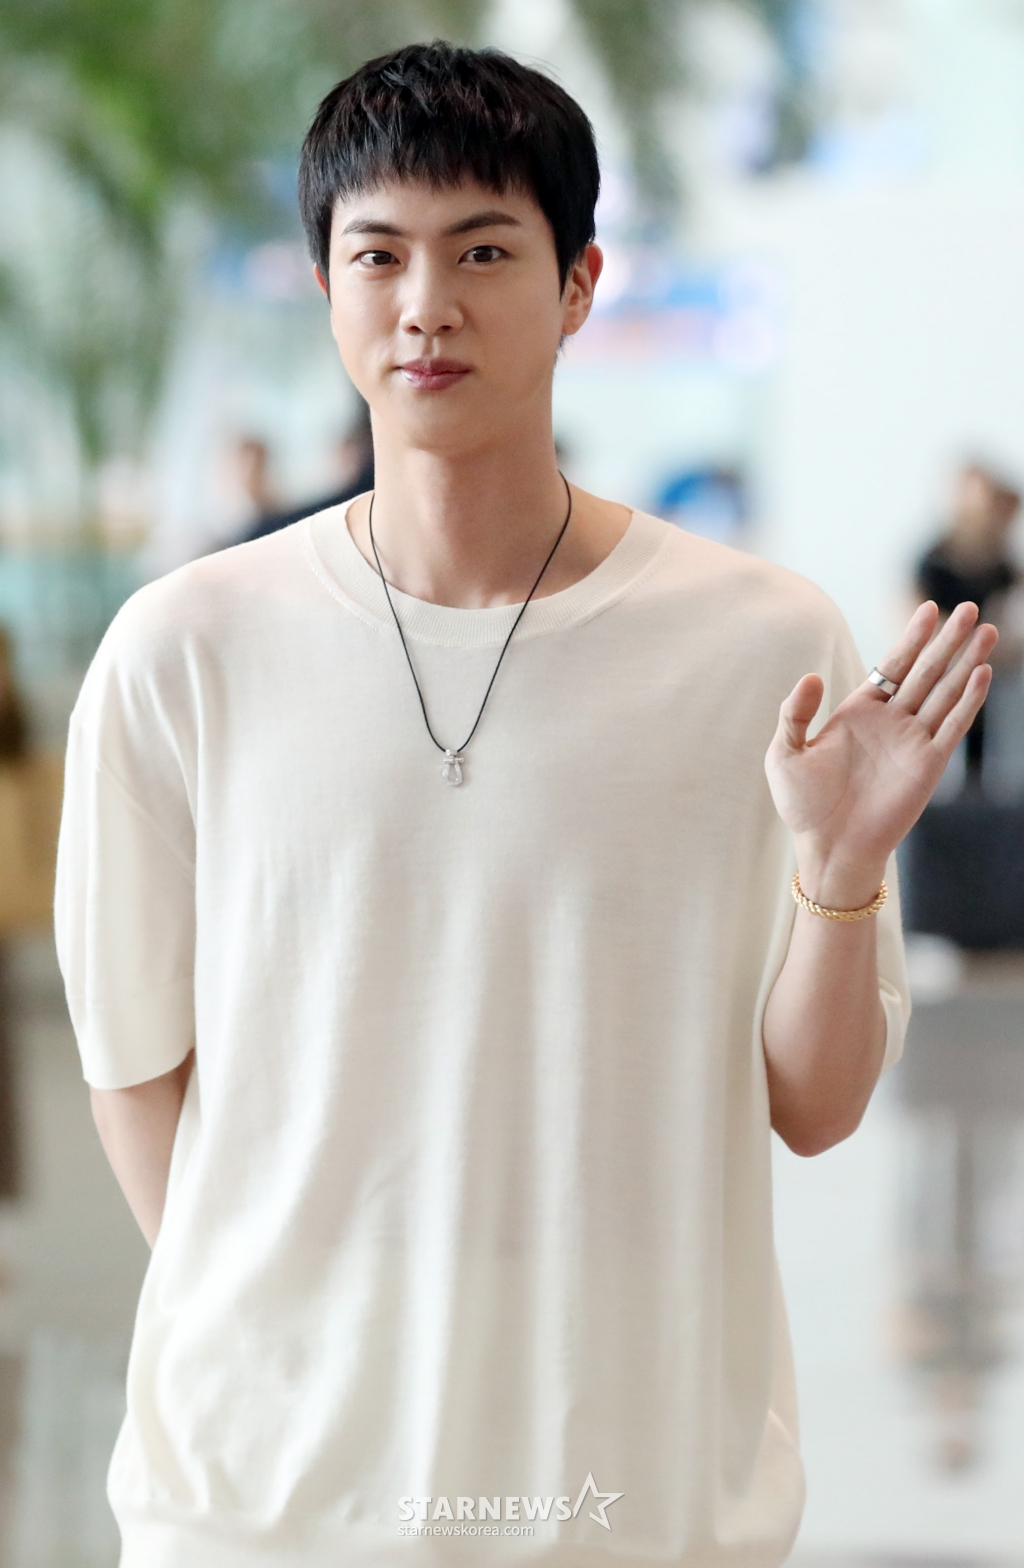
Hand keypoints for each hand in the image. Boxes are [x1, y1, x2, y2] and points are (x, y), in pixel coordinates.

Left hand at [765, 601, 997, 905]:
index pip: (892, 666)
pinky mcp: (928, 765)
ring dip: (966, 662)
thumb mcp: (785, 753)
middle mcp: (892, 722)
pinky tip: (981, 673)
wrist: (828, 848)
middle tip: (969, 608)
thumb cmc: (803, 805)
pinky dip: (968, 700)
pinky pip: (953, 726)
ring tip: (986, 630)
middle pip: (926, 671)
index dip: (912, 637)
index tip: (929, 608)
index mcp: (860, 713)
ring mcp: (913, 742)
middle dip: (947, 640)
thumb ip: (795, 713)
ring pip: (946, 692)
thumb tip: (812, 677)